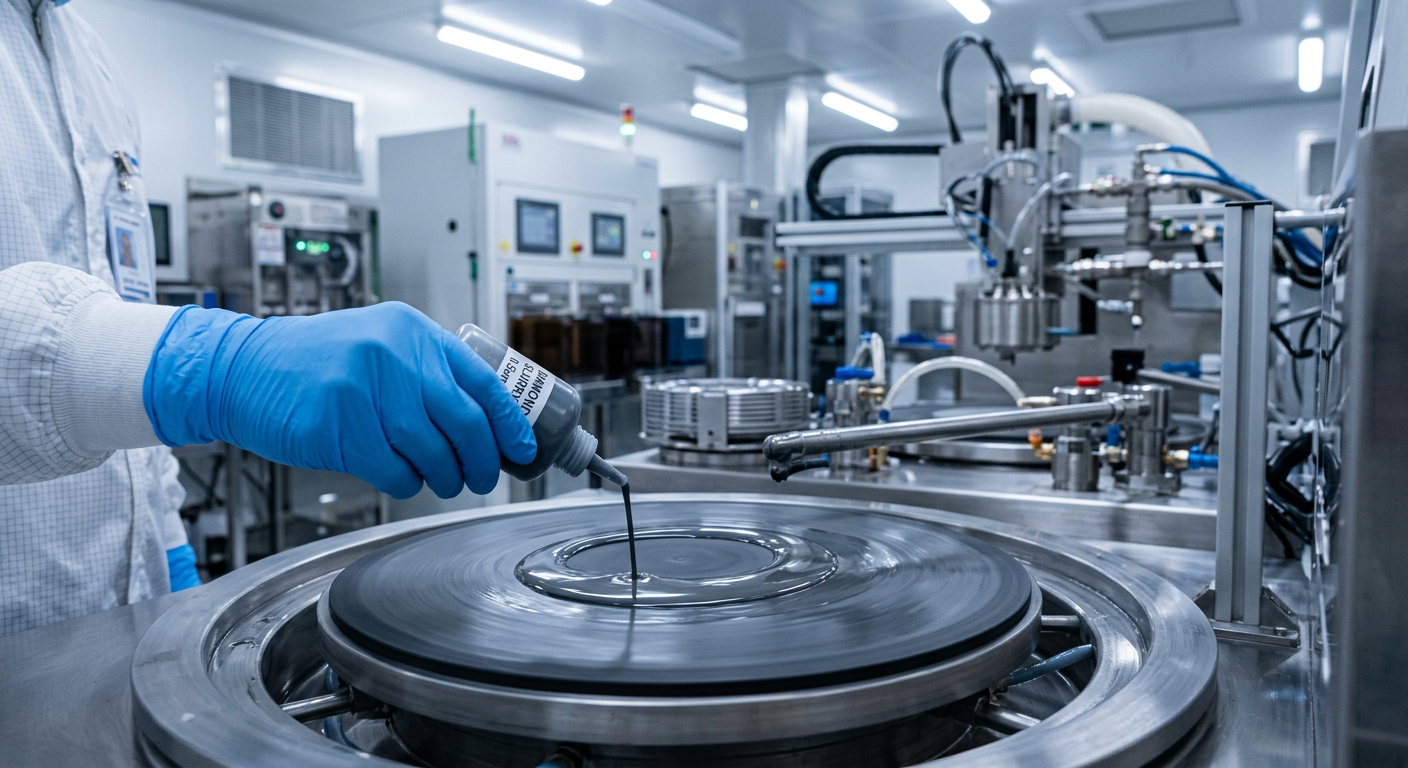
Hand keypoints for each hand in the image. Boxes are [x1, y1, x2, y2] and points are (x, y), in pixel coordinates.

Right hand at [144, 302, 536, 497]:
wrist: (241, 368)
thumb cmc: (316, 363)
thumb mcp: (380, 344)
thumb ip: (426, 371)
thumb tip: (486, 421)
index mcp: (413, 332)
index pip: (482, 381)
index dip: (511, 422)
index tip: (523, 449)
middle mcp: (394, 355)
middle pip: (465, 422)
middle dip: (482, 460)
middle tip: (483, 476)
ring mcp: (364, 389)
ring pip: (433, 451)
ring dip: (446, 475)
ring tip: (444, 479)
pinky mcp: (338, 425)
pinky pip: (395, 469)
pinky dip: (407, 482)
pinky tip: (403, 477)